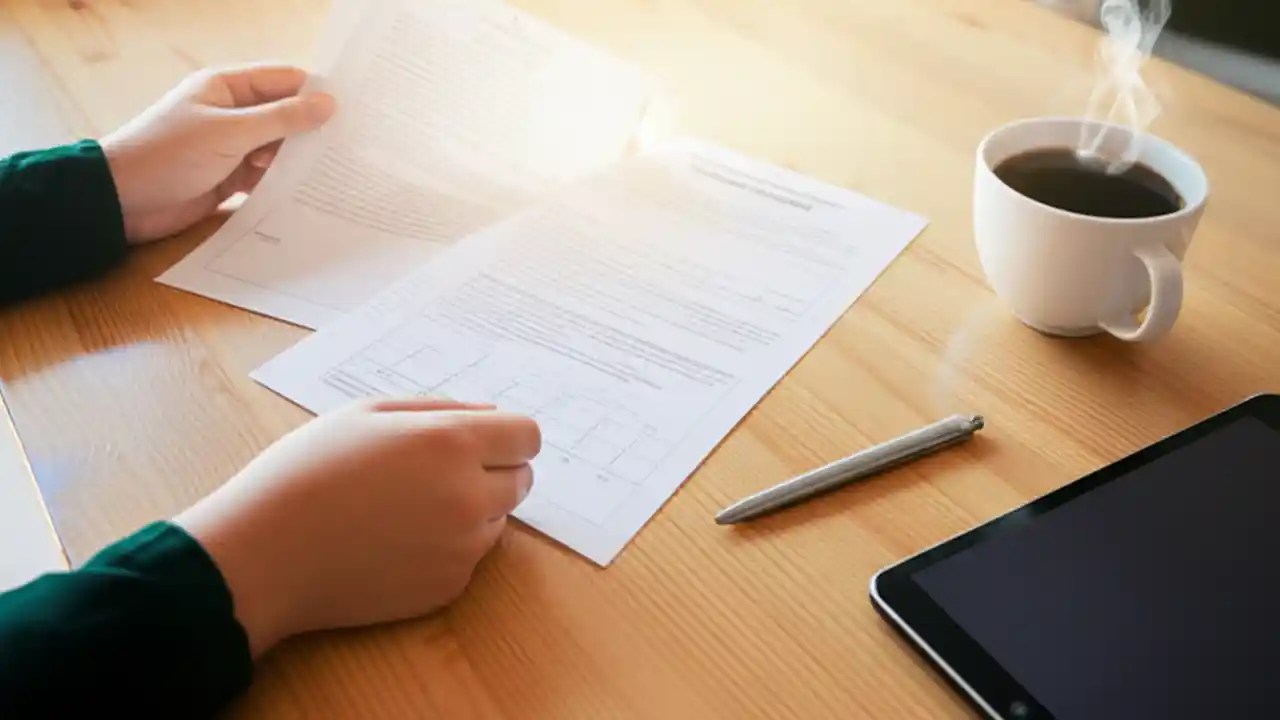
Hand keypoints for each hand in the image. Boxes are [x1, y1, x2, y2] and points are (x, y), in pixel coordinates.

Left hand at [100, 63, 335, 242]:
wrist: (122, 200)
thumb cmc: (169, 154)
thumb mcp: (230, 133)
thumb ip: (281, 119)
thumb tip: (328, 104)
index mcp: (227, 88)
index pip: (284, 80)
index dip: (316, 92)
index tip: (354, 110)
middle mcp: (232, 114)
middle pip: (285, 116)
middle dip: (313, 131)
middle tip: (353, 147)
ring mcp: (232, 147)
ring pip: (279, 150)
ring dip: (300, 162)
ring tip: (336, 174)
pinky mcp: (229, 178)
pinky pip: (266, 178)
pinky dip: (283, 185)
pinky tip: (308, 195)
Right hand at [174, 398, 539, 656]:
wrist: (264, 556)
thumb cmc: (306, 473)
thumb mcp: (366, 415)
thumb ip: (439, 409)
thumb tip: (490, 416)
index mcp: (451, 443)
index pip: (529, 435)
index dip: (507, 435)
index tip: (482, 439)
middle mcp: (468, 498)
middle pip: (522, 480)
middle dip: (493, 471)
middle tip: (436, 473)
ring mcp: (461, 549)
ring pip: (497, 520)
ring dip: (472, 510)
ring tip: (406, 508)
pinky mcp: (447, 588)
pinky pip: (469, 558)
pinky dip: (447, 548)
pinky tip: (395, 542)